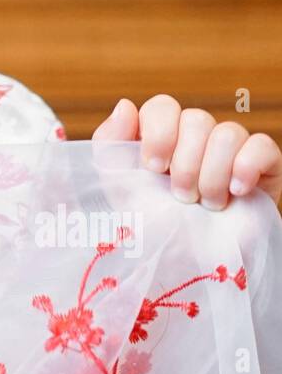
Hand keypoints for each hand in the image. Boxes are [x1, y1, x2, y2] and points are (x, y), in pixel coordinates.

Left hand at [92, 95, 281, 209]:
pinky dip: (246, 167)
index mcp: (163, 138)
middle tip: (182, 198)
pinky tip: (237, 192)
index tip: (153, 168)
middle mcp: (197, 139)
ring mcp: (232, 152)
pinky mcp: (264, 168)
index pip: (164, 107)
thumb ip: (109, 143)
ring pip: (228, 133)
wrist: (193, 267)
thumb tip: (125, 105)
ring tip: (208, 205)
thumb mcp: (119, 186)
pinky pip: (262, 145)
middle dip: (186, 165)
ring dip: (212, 175)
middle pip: (196, 119)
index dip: (159, 133)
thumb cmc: (154, 228)